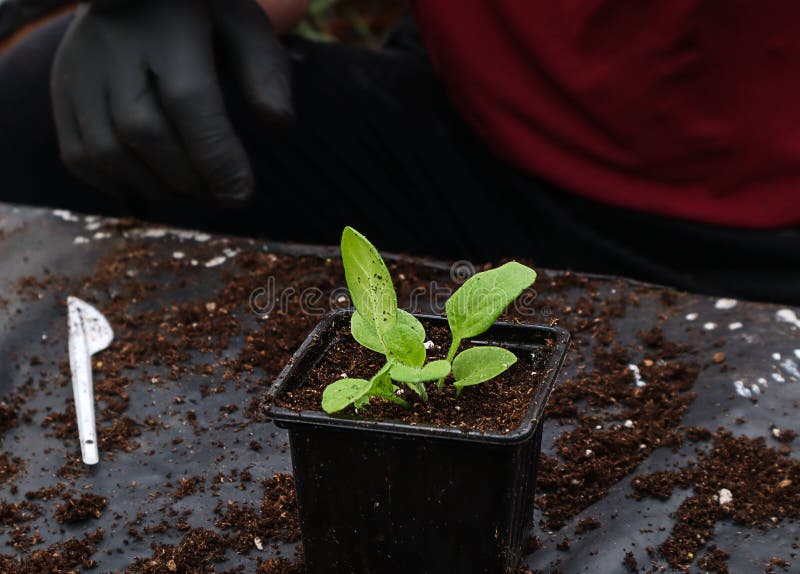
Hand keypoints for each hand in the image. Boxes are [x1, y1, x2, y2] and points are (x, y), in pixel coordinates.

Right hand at [50, 0, 291, 202]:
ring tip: (192, 190)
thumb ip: (266, 73)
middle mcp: (111, 45)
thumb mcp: (245, 28)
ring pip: (105, 151)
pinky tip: (153, 187)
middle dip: (188, 177)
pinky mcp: (60, 91)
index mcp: (167, 24)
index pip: (188, 98)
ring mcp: (77, 69)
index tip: (242, 195)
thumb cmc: (204, 14)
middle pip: (142, 131)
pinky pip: (79, 156)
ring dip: (155, 188)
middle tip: (220, 192)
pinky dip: (117, 186)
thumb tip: (281, 126)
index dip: (215, 155)